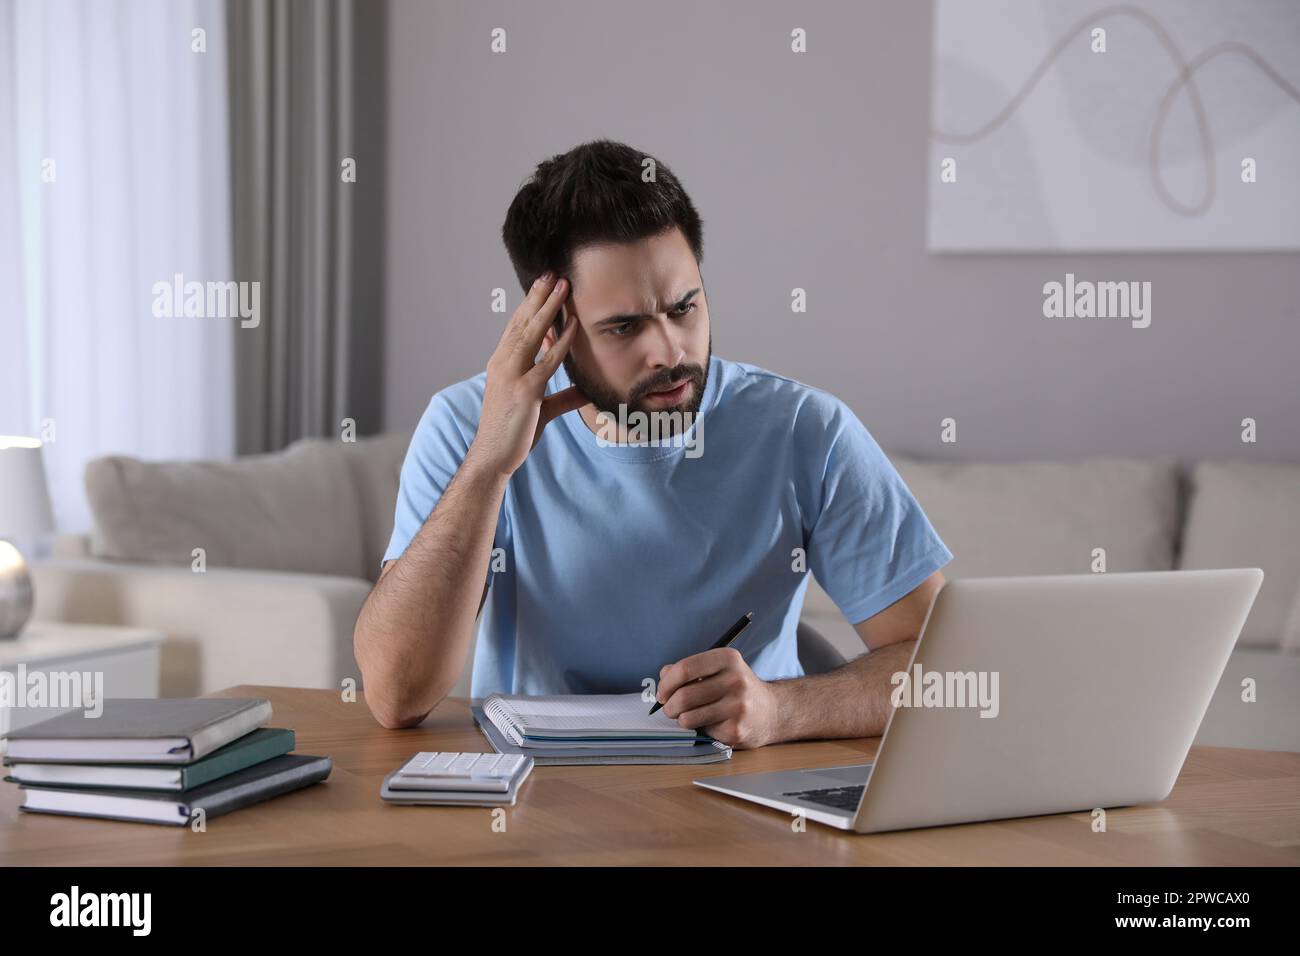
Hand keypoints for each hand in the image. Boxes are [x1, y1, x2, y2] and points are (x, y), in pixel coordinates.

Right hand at [469, 272, 589, 477]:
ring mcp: (512, 376)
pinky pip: (547, 362)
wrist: (493, 456)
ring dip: (549, 308)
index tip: (543, 285)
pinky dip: (561, 342)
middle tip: (552, 273)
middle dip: (538, 296)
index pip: (516, 327)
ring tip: (562, 286)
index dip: (530, 305)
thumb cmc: (513, 433)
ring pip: (532, 334)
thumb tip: (584, 390)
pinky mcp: (525, 392)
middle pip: (522, 323)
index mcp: (502, 364)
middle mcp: (503, 364)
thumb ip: (563, 397)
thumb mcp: (541, 410)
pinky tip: (572, 325)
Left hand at [656, 648, 782, 749]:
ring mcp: (737, 707)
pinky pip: (702, 732)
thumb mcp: (719, 669)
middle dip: (669, 706)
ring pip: (688, 718)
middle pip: (683, 696)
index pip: (685, 669)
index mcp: (728, 659)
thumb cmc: (737, 688)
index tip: (662, 692)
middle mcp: (735, 680)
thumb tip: (663, 675)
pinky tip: (713, 724)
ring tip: (689, 716)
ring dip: (681, 720)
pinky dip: (701, 729)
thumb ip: (690, 669)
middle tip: (670, 709)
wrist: (772, 712)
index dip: (666, 683)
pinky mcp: (736, 730)